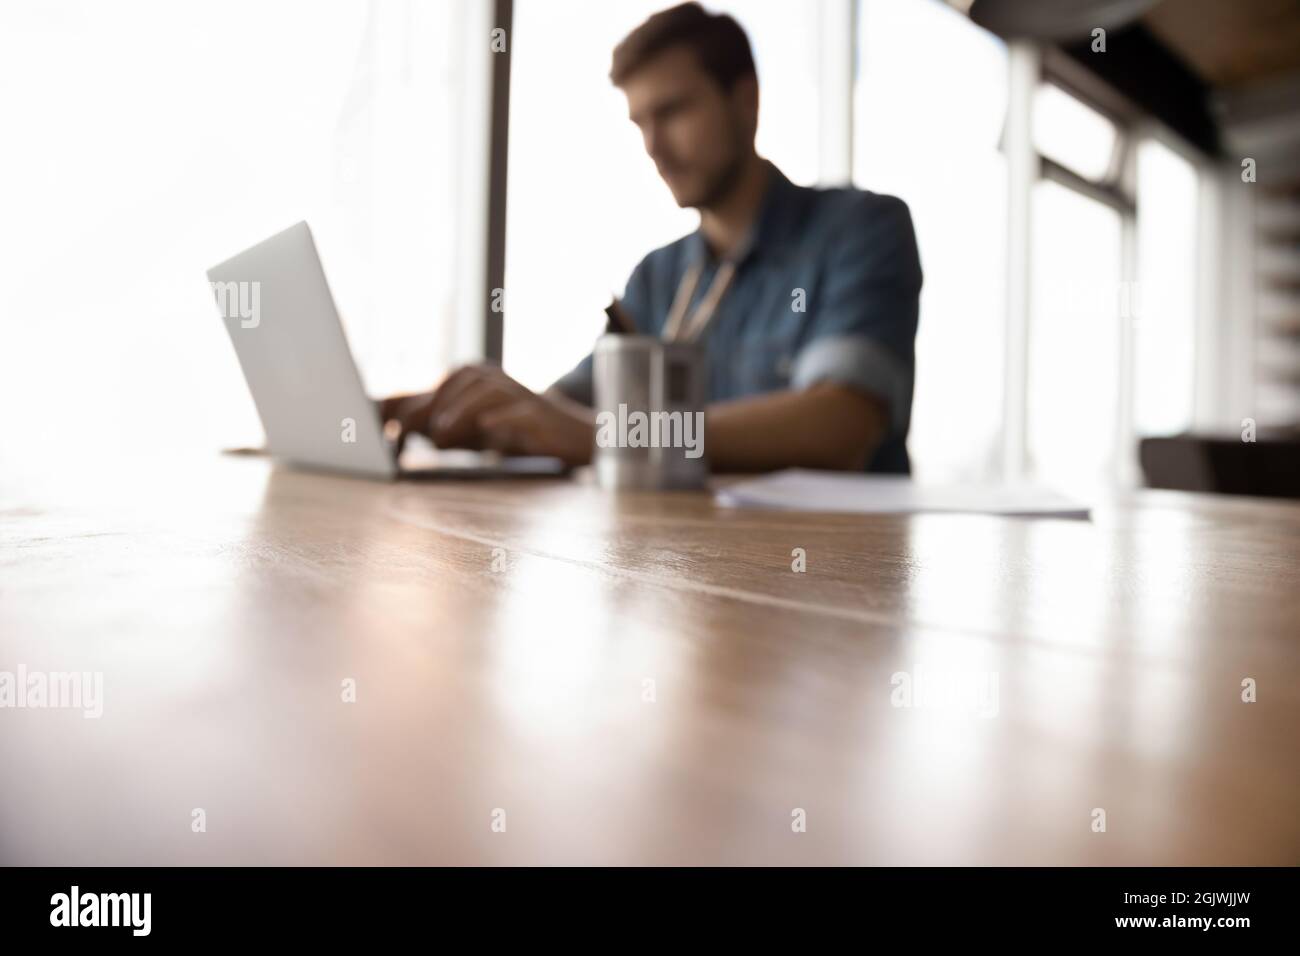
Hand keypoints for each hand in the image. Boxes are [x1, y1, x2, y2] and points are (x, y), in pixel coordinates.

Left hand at [380, 364, 595, 465]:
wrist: (569, 438)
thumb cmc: (513, 430)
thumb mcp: (469, 426)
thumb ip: (434, 421)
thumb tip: (389, 419)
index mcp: (478, 378)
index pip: (439, 383)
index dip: (409, 399)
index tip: (381, 420)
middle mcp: (496, 379)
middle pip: (459, 381)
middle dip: (429, 404)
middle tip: (405, 429)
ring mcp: (520, 395)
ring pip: (487, 391)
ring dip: (460, 410)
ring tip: (441, 433)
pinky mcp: (539, 415)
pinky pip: (519, 412)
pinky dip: (501, 417)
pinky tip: (487, 428)